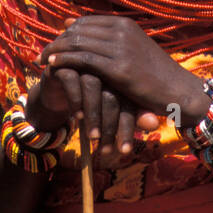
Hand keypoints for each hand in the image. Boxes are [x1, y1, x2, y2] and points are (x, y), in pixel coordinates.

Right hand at [28, 62, 158, 159]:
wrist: (58, 92)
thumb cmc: (92, 101)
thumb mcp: (114, 111)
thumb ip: (134, 116)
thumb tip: (155, 126)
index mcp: (121, 73)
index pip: (129, 99)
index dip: (129, 125)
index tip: (126, 150)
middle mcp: (104, 65)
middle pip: (112, 93)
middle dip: (112, 125)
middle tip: (109, 149)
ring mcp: (84, 62)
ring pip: (93, 86)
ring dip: (94, 115)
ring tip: (94, 138)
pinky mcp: (64, 64)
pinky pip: (72, 81)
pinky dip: (76, 101)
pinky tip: (78, 118)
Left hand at [39, 15, 211, 135]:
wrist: (178, 91)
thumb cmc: (154, 75)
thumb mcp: (131, 50)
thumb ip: (104, 39)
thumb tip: (69, 22)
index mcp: (124, 24)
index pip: (84, 22)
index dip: (64, 34)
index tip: (52, 47)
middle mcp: (122, 30)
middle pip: (77, 30)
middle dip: (56, 42)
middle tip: (41, 55)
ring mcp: (121, 47)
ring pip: (76, 42)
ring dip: (54, 51)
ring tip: (41, 62)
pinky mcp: (119, 68)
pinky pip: (82, 59)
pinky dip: (63, 61)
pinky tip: (52, 67)